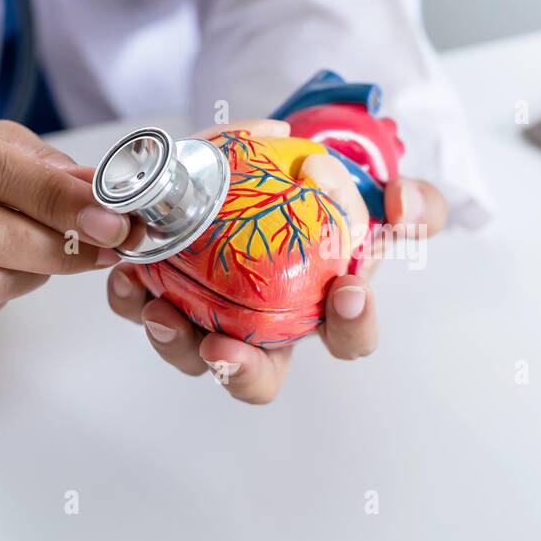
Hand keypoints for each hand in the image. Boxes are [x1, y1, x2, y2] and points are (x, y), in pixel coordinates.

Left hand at [106, 120, 447, 403]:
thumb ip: (415, 204)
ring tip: (157, 311)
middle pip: (258, 376)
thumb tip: (400, 206)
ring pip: (194, 351)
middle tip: (224, 350)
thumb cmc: (338, 195)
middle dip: (240, 373)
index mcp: (328, 314)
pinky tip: (126, 274)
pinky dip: (132, 297)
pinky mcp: (170, 286)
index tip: (348, 290)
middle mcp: (272, 328)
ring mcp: (218, 312)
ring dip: (175, 341)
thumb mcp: (388, 194)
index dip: (352, 325)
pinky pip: (146, 304)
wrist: (284, 164)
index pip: (349, 339)